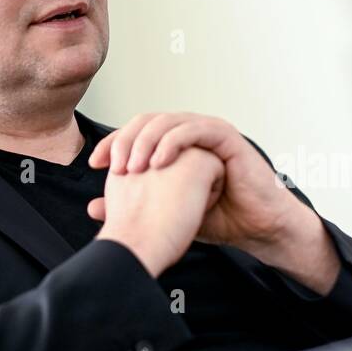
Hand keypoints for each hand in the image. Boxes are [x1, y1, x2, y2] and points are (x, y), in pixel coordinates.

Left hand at [88, 112, 340, 293]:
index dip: (113, 143)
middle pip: (148, 121)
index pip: (137, 133)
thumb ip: (133, 205)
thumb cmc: (221, 218)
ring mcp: (210, 132)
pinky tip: (158, 161)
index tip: (95, 165)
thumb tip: (93, 207)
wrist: (258, 229)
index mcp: (176, 145)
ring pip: (169, 121)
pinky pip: (195, 129)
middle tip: (110, 165)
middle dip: (124, 139)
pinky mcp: (227, 138)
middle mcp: (191, 133)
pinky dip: (174, 141)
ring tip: (132, 167)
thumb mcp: (167, 211)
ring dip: (145, 140)